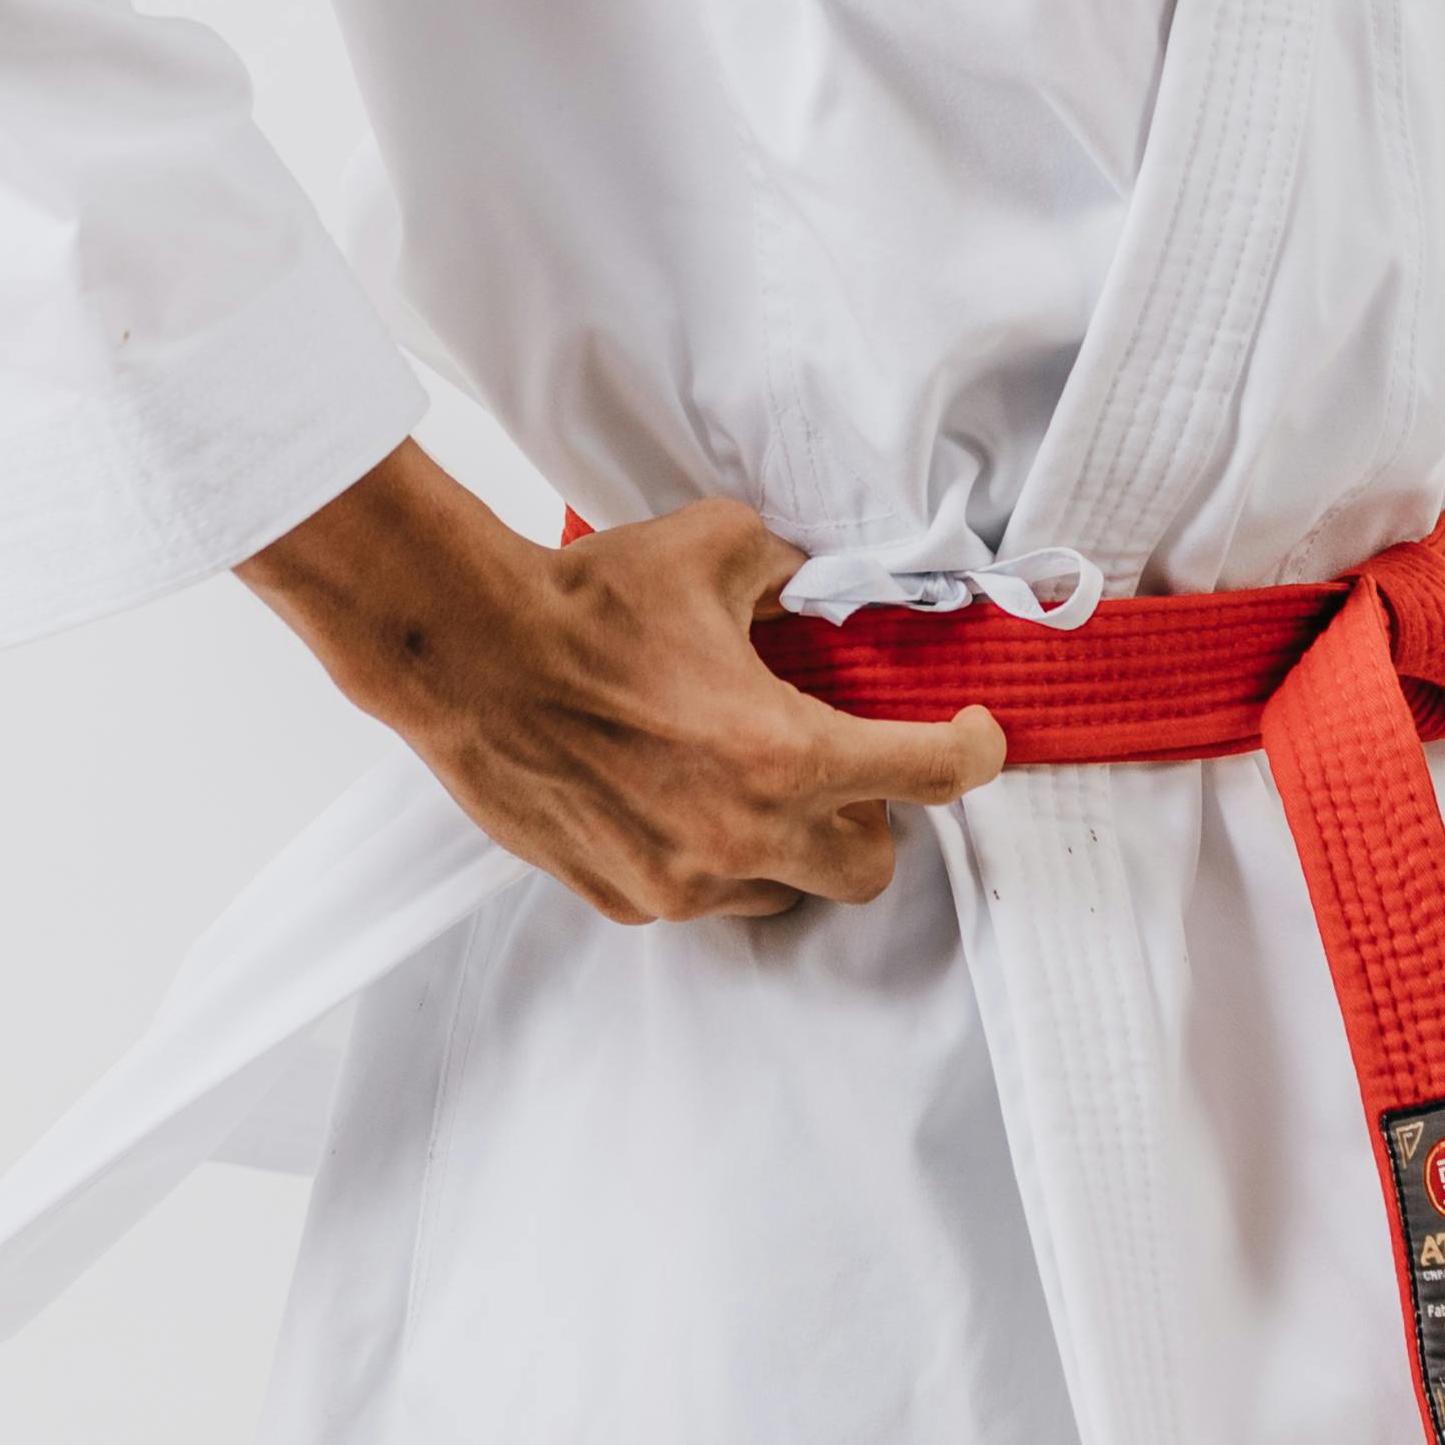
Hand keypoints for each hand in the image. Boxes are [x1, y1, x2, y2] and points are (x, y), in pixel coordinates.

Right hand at [238, 444, 1006, 926]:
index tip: (975, 735)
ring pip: (780, 891)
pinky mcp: (623, 896)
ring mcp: (680, 879)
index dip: (973, 752)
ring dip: (785, 844)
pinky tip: (670, 797)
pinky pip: (696, 894)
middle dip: (871, 821)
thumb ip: (785, 569)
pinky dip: (704, 857)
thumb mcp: (716, 547)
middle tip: (843, 769)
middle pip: (868, 869)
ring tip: (745, 781)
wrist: (469, 656)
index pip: (933, 777)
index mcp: (787, 754)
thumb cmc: (586, 603)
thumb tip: (807, 580)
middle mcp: (743, 836)